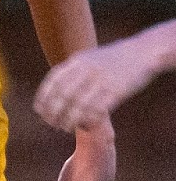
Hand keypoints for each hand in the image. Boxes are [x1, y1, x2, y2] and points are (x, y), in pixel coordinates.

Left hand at [34, 40, 155, 130]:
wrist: (142, 52)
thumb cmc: (112, 59)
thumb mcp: (88, 58)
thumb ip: (71, 72)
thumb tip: (51, 92)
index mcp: (78, 61)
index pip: (53, 83)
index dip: (44, 99)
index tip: (39, 111)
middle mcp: (88, 70)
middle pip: (63, 97)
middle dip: (54, 113)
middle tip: (51, 124)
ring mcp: (102, 80)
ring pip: (79, 106)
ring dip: (69, 120)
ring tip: (65, 127)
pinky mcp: (117, 90)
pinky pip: (97, 110)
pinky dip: (87, 119)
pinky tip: (84, 124)